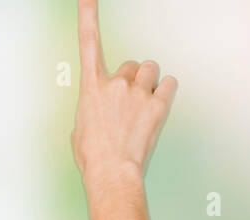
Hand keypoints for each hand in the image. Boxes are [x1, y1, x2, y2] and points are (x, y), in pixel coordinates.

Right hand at [71, 0, 176, 182]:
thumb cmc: (93, 157)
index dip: (88, 15)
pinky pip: (169, 83)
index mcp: (91, 87)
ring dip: (149, 84)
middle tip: (130, 105)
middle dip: (132, 80)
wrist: (111, 173)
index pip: (88, 42)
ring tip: (144, 107)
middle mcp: (115, 83)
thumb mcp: (80, 128)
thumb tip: (101, 111)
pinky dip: (166, 91)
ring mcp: (137, 92)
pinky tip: (158, 106)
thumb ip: (92, 108)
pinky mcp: (157, 105)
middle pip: (131, 65)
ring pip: (150, 70)